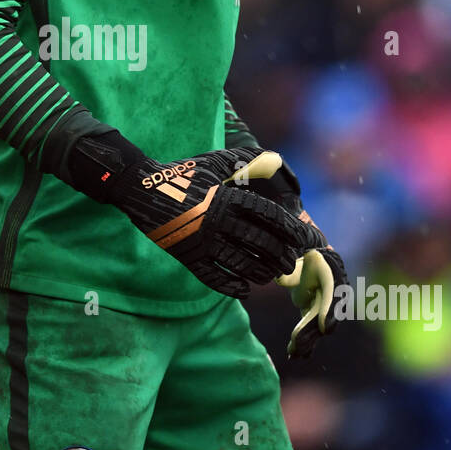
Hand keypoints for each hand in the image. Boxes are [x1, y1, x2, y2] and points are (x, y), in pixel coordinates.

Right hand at [69, 138, 318, 297]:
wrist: (141, 187)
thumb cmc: (183, 173)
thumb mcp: (215, 161)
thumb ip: (247, 161)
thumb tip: (276, 160)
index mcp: (228, 197)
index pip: (271, 217)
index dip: (294, 231)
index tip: (309, 240)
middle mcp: (218, 220)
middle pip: (260, 243)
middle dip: (282, 256)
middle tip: (290, 263)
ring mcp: (201, 240)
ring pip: (240, 263)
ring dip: (261, 273)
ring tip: (270, 276)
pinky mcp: (185, 255)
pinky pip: (212, 277)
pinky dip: (230, 285)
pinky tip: (243, 289)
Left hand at [228, 150, 347, 356]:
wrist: (252, 198)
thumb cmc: (259, 186)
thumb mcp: (264, 179)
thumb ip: (267, 173)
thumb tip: (277, 179)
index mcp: (314, 240)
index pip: (333, 270)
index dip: (333, 296)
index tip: (326, 321)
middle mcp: (318, 260)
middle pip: (330, 295)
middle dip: (323, 319)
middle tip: (312, 340)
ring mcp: (311, 275)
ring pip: (319, 308)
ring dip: (312, 331)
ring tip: (300, 351)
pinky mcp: (301, 287)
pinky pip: (307, 314)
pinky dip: (304, 332)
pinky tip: (295, 351)